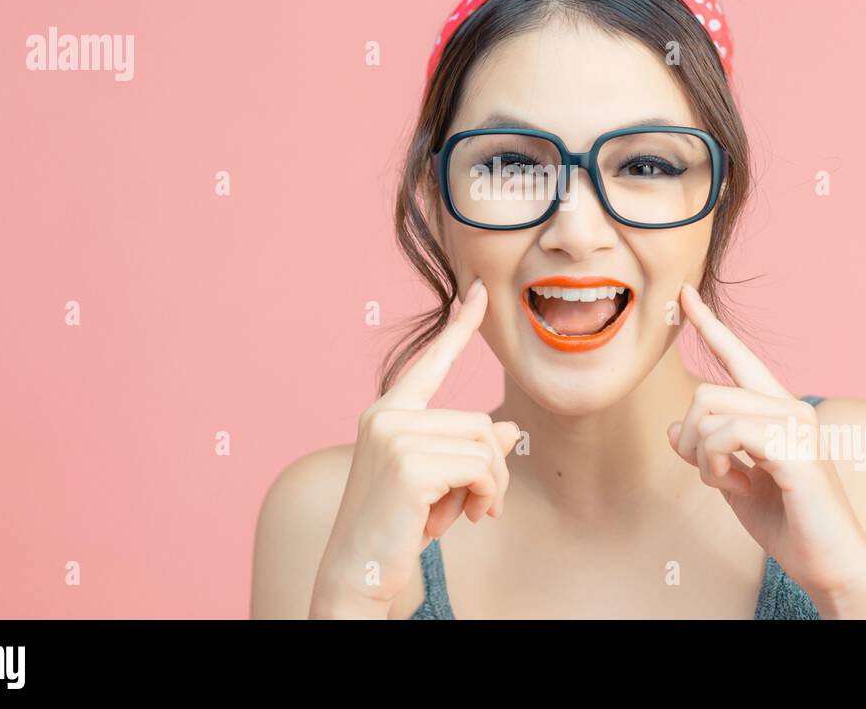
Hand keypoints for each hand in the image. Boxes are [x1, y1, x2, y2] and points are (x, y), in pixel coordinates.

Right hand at [311, 278, 519, 617]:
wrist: (355, 574)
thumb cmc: (395, 529)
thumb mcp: (437, 484)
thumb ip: (467, 450)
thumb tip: (509, 427)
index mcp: (387, 413)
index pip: (431, 362)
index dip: (459, 327)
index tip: (479, 292)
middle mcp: (386, 416)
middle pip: (478, 422)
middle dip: (493, 469)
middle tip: (479, 507)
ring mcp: (394, 436)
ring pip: (483, 445)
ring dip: (491, 488)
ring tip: (468, 515)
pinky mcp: (408, 463)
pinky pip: (479, 468)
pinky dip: (487, 497)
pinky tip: (467, 519)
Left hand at [668, 282, 865, 615]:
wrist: (833, 567)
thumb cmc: (790, 527)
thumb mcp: (734, 484)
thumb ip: (708, 451)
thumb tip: (676, 427)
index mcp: (778, 411)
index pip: (738, 358)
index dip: (709, 326)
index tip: (684, 293)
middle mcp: (790, 406)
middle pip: (705, 392)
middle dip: (692, 439)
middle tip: (715, 476)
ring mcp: (796, 423)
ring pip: (709, 409)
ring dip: (702, 456)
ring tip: (727, 483)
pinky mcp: (794, 447)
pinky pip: (726, 434)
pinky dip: (714, 464)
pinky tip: (733, 485)